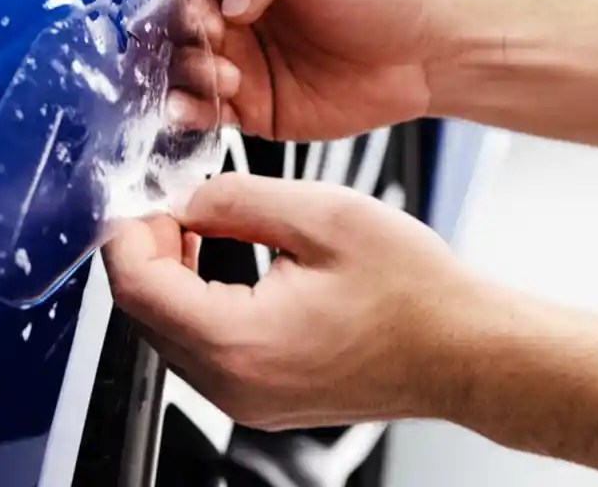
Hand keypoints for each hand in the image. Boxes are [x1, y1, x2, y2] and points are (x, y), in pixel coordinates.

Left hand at [102, 172, 487, 429]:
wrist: (468, 350)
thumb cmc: (415, 294)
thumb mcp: (320, 215)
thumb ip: (234, 200)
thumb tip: (185, 199)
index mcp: (238, 342)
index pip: (136, 288)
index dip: (129, 233)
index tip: (144, 198)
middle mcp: (232, 384)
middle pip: (143, 313)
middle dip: (144, 253)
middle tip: (168, 205)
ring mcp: (244, 400)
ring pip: (166, 333)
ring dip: (166, 278)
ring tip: (192, 228)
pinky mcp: (260, 399)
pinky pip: (199, 351)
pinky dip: (193, 305)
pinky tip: (215, 265)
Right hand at [167, 0, 442, 140]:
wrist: (427, 52)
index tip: (207, 3)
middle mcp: (226, 6)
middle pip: (171, 19)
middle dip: (183, 33)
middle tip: (217, 38)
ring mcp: (232, 56)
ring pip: (179, 66)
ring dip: (188, 73)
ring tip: (229, 78)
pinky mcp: (244, 104)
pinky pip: (200, 110)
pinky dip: (187, 113)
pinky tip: (195, 111)